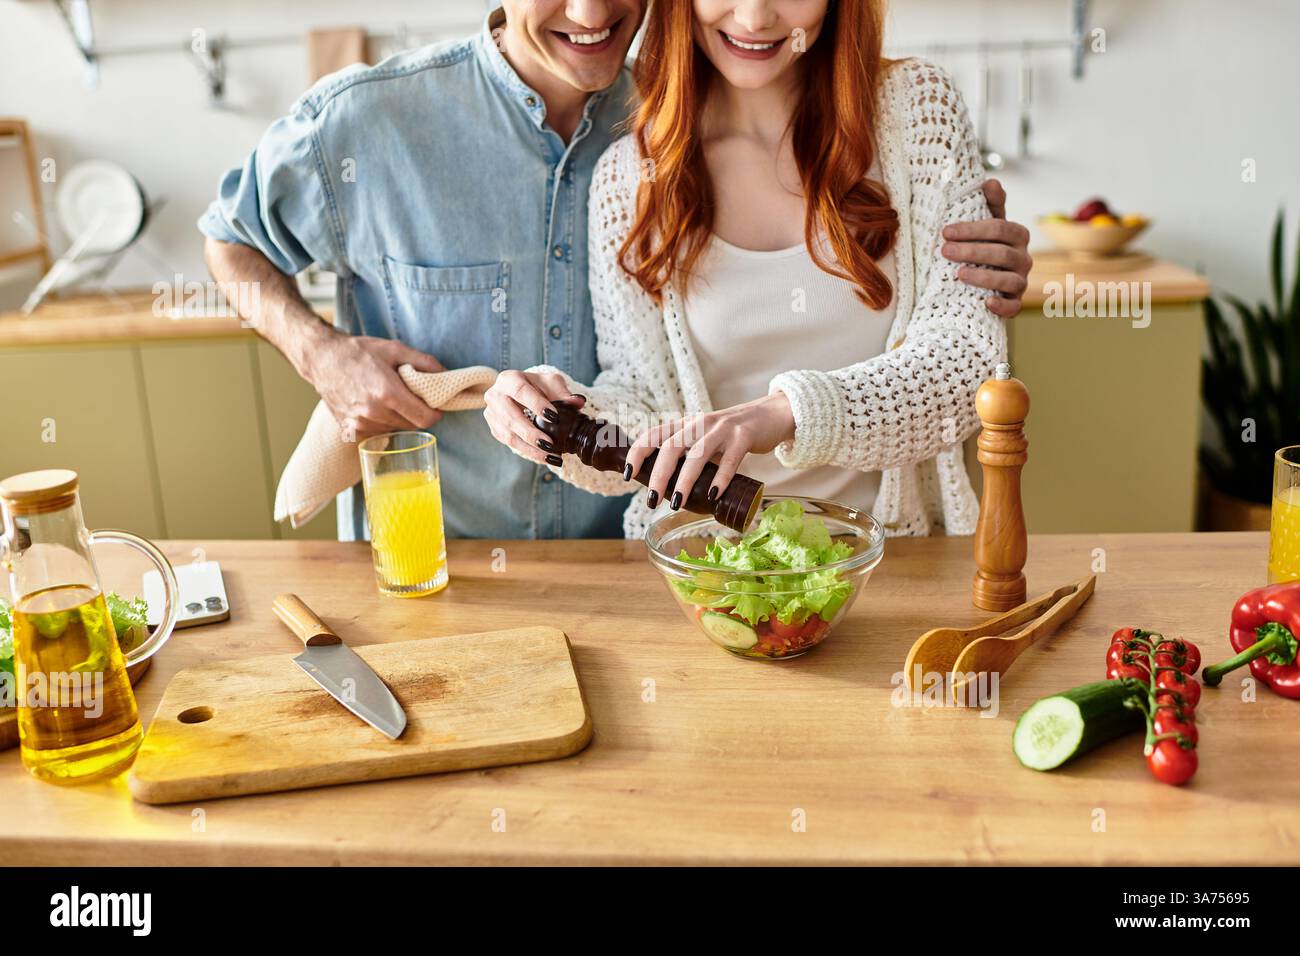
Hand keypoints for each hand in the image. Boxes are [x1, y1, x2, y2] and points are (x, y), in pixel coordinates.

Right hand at [306, 332, 444, 440]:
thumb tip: (446, 374)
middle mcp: (374, 412)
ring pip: (394, 429)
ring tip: (389, 398)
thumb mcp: (395, 349)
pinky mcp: (350, 429)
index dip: (435, 414)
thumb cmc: (359, 352)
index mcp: (388, 393)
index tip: (435, 406)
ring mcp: (360, 423)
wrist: (322, 358)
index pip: (425, 419)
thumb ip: (425, 362)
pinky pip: (378, 431)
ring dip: (399, 417)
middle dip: (417, 413)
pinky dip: (382, 421)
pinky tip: (374, 404)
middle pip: (411, 425)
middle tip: (412, 397)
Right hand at [482, 369, 584, 464]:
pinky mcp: (494, 428)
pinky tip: (543, 457)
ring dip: (530, 448)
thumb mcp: (551, 384)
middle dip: (531, 433)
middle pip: (511, 417)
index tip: (554, 418)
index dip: (536, 404)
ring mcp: (491, 413)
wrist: (518, 392)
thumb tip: (578, 402)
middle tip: (550, 444)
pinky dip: (527, 451)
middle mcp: (495, 395)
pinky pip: (509, 443)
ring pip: (508, 434)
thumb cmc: (536, 386)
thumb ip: (564, 393)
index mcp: (509, 379)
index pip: (520, 391)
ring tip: (550, 456)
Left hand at [626, 393, 794, 508]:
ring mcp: (722, 429)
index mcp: (685, 424)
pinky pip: (729, 460)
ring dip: (684, 480)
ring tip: (675, 503)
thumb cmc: (730, 434)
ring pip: (697, 454)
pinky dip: (720, 478)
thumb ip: (686, 454)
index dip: (637, 452)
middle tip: (651, 499)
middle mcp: (700, 423)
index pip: (653, 434)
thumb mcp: (703, 437)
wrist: (769, 415)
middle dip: (658, 474)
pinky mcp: (743, 437)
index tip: (627, 473)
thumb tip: (664, 486)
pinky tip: (713, 495)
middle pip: (671, 447)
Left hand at [941, 178, 1032, 317]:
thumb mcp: (988, 225)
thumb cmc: (986, 248)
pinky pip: (1013, 306)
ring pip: (1008, 280)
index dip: (973, 229)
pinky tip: (985, 302)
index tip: (946, 231)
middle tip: (944, 251)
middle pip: (1001, 253)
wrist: (987, 283)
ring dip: (983, 277)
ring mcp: (1021, 282)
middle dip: (972, 251)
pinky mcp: (1015, 303)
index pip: (1000, 228)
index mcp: (1017, 235)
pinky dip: (1002, 305)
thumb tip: (991, 181)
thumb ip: (990, 205)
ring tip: (958, 275)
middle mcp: (1023, 258)